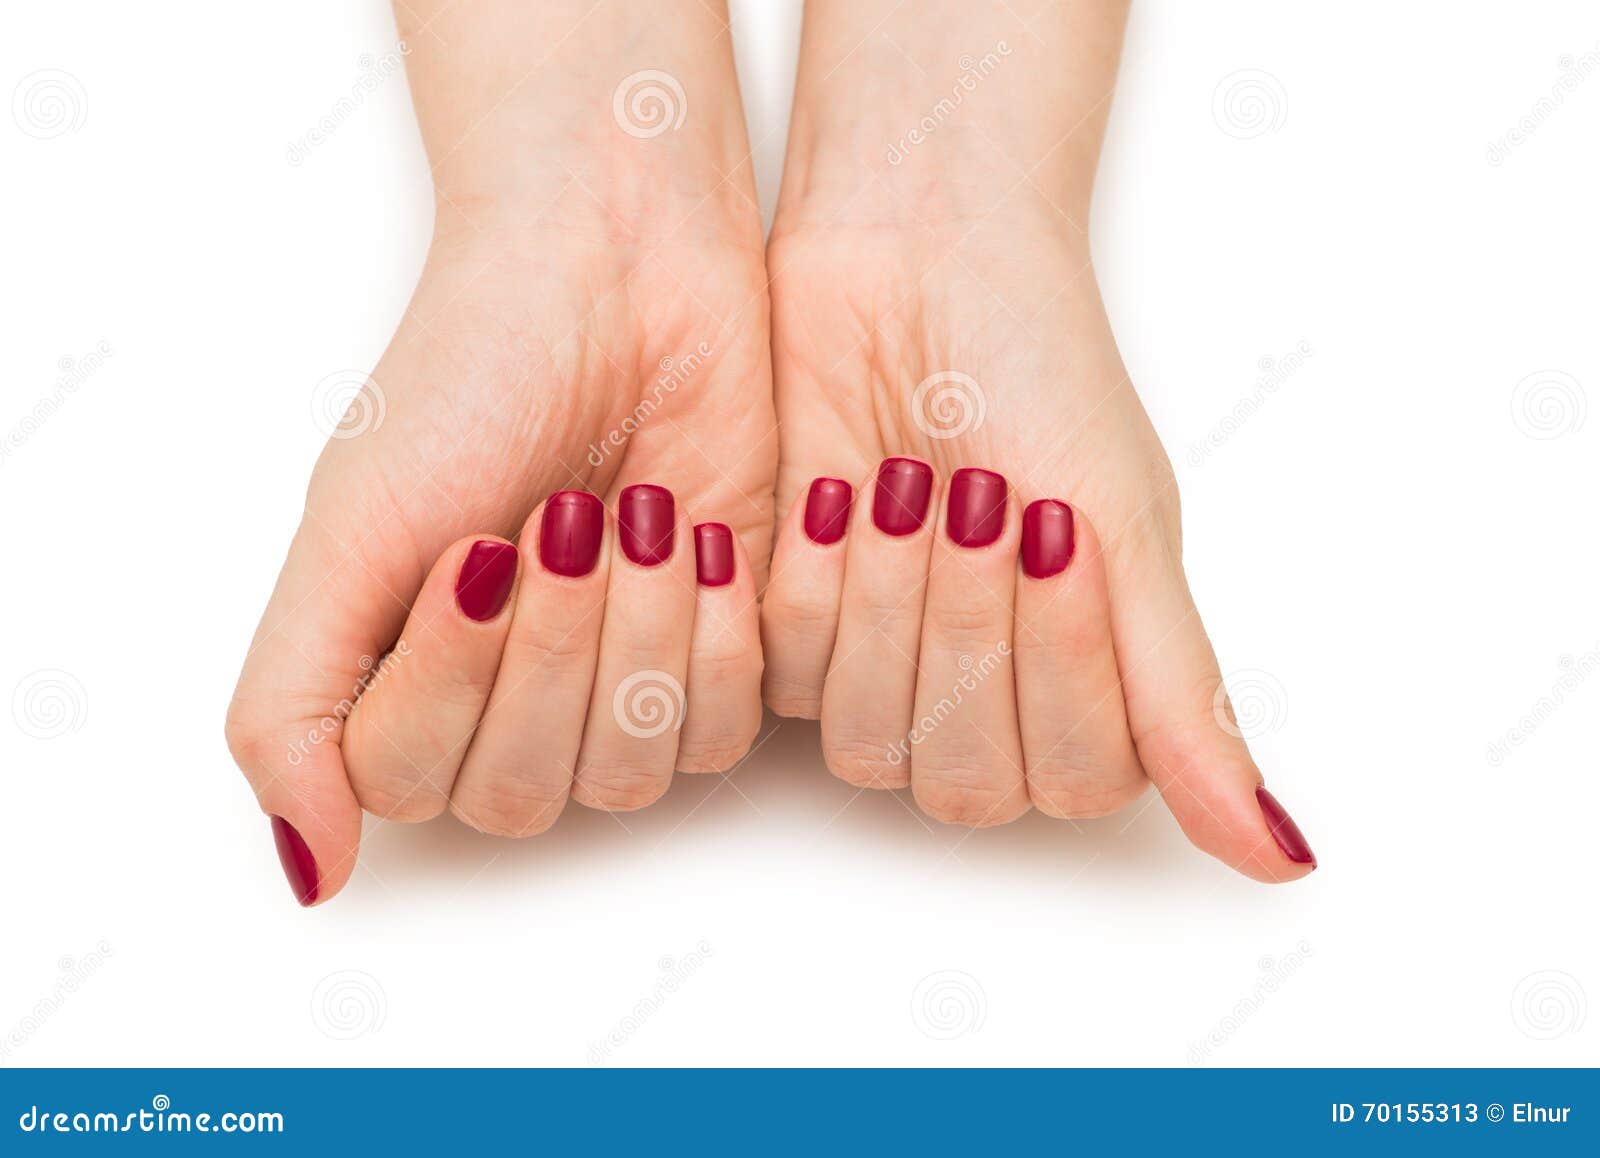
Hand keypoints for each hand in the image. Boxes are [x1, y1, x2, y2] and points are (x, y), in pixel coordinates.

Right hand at [227, 1, 774, 904]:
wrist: (623, 273)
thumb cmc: (477, 373)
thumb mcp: (352, 527)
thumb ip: (292, 704)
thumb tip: (302, 869)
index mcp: (399, 670)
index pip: (411, 783)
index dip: (450, 683)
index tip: (475, 551)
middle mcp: (506, 696)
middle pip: (525, 793)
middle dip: (552, 653)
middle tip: (567, 518)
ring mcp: (614, 680)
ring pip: (629, 773)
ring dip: (636, 639)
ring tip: (637, 510)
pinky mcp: (715, 651)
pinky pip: (722, 730)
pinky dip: (715, 639)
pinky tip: (700, 536)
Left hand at [759, 0, 1314, 880]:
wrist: (909, 262)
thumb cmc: (1034, 371)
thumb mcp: (1124, 528)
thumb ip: (1179, 698)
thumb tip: (1278, 857)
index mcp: (1082, 681)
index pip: (1075, 781)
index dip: (1064, 673)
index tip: (1063, 537)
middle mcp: (978, 694)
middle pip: (967, 779)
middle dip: (972, 633)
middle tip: (985, 499)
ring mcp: (877, 666)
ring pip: (870, 742)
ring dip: (896, 607)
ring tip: (911, 480)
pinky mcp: (788, 623)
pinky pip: (790, 671)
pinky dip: (823, 580)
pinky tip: (839, 489)